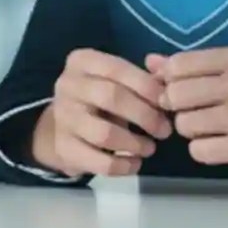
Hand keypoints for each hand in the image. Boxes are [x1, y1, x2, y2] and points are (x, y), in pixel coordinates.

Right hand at [30, 48, 173, 176]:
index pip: (118, 69)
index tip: (167, 103)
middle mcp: (68, 86)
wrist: (58, 127)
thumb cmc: (97, 98)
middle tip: (164, 130)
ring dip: (135, 143)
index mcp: (82, 62)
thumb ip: (143, 78)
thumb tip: (169, 81)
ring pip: (105, 133)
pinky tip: (135, 163)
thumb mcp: (114, 80)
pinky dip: (124, 166)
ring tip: (150, 148)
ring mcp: (64, 118)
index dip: (147, 87)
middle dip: (145, 115)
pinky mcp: (65, 149)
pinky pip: (100, 162)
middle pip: (111, 97)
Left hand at [145, 47, 227, 174]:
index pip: (178, 65)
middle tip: (194, 111)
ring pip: (183, 125)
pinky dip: (203, 150)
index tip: (180, 89)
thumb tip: (149, 62)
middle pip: (175, 95)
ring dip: (190, 130)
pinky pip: (197, 151)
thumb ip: (188, 66)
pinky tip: (220, 144)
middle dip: (177, 107)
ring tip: (210, 128)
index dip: (169, 80)